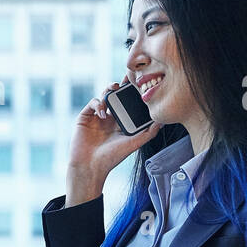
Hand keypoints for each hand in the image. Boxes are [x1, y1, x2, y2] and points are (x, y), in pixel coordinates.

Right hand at [64, 80, 159, 196]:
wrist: (91, 167)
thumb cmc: (111, 158)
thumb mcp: (134, 144)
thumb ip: (148, 133)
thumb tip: (162, 121)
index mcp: (120, 123)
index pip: (127, 103)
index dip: (132, 92)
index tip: (140, 83)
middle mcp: (108, 118)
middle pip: (115, 96)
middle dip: (121, 86)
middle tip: (128, 79)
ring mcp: (96, 117)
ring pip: (103, 96)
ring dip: (109, 90)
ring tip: (114, 89)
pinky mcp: (84, 118)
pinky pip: (92, 104)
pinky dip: (98, 103)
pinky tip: (103, 112)